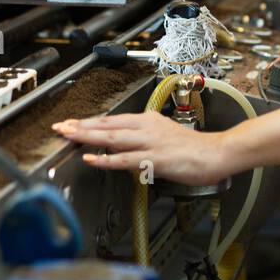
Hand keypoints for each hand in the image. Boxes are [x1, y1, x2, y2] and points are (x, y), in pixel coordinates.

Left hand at [51, 111, 228, 185]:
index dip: (90, 122)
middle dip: (81, 126)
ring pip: (112, 137)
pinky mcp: (156, 158)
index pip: (113, 120)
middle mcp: (146, 127)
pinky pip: (125, 159)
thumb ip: (143, 140)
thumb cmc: (195, 149)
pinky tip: (91, 159)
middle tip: (60, 127)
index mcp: (148, 120)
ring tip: (68, 136)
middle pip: (107, 125)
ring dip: (87, 137)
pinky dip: (106, 159)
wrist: (218, 153)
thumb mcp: (164, 137)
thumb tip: (125, 146)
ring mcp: (150, 142)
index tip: (71, 123)